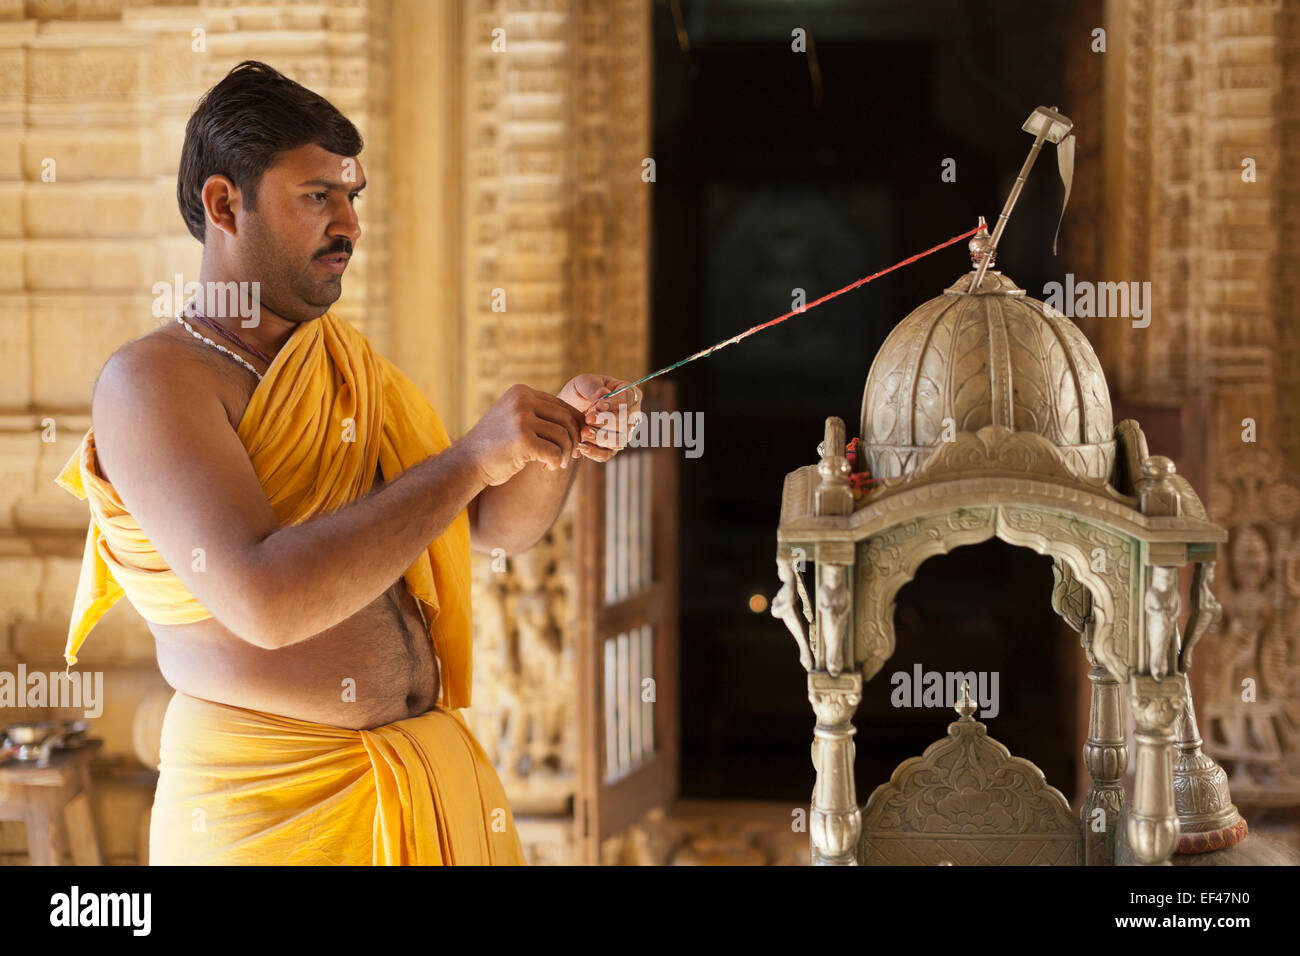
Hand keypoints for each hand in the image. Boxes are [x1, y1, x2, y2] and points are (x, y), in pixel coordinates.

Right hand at [461, 384, 585, 485]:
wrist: (466, 463)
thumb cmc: (496, 446)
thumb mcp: (516, 420)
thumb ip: (540, 416)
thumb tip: (581, 422)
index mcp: (521, 392)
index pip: (561, 404)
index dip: (573, 425)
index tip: (573, 442)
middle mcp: (522, 400)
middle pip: (566, 418)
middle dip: (573, 439)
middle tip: (571, 456)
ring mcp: (521, 418)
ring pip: (563, 435)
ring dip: (566, 453)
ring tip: (557, 463)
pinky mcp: (522, 439)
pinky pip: (555, 451)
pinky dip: (556, 462)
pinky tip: (549, 467)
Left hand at [557, 374, 643, 462]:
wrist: (568, 409)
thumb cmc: (580, 392)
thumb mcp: (583, 382)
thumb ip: (592, 386)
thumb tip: (603, 394)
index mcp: (629, 394)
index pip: (628, 400)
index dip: (615, 404)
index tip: (598, 405)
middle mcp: (631, 416)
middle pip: (626, 422)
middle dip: (607, 422)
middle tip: (588, 418)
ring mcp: (622, 433)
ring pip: (619, 440)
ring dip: (601, 438)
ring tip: (583, 432)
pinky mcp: (610, 447)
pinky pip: (607, 454)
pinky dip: (596, 453)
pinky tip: (583, 447)